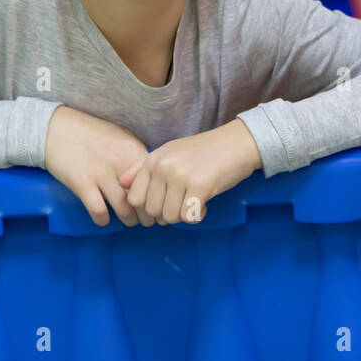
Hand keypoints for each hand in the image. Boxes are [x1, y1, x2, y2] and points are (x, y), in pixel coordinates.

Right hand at [44, 106, 151, 226]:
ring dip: (129, 220)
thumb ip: (136, 157)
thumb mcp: (120, 138)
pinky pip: (99, 211)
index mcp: (133, 151)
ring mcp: (101, 173)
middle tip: (147, 220)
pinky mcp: (82, 183)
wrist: (57, 127)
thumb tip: (153, 178)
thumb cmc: (90, 133)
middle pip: (144, 199)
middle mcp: (120, 163)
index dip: (159, 197)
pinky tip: (103, 217)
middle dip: (148, 214)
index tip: (159, 205)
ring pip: (125, 210)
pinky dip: (103, 220)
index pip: (156, 182)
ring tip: (130, 221)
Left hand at [119, 119, 262, 224]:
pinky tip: (205, 202)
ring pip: (170, 217)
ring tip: (195, 199)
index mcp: (153, 159)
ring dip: (184, 214)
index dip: (149, 207)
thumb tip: (122, 183)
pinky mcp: (200, 186)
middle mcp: (163, 166)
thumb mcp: (170, 153)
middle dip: (168, 213)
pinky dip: (198, 215)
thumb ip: (143, 168)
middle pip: (152, 212)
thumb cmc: (204, 151)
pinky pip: (189, 217)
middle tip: (184, 200)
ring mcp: (180, 175)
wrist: (238, 143)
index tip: (165, 202)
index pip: (135, 198)